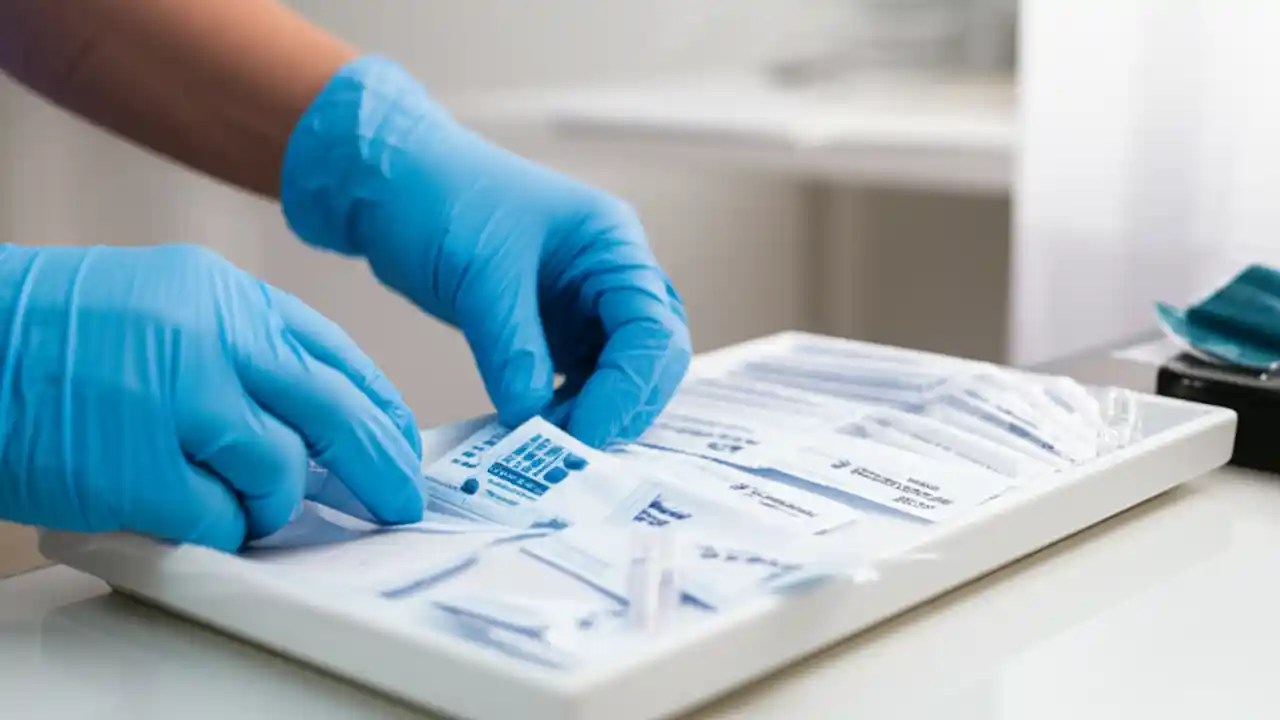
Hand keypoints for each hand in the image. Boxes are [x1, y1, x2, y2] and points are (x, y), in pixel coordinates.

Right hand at [0, 244, 423, 551]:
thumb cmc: (51, 337)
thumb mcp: (165, 310)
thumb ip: (244, 357)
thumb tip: (317, 426)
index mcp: (225, 297)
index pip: (335, 355)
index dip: (380, 408)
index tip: (400, 445)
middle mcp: (213, 337)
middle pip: (336, 412)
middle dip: (380, 466)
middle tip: (396, 501)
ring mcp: (179, 400)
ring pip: (282, 473)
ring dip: (271, 503)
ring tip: (231, 498)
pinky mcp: (141, 467)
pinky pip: (223, 519)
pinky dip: (219, 529)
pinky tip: (188, 512)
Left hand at [283, 57, 691, 446]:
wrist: (388, 183)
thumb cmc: (439, 197)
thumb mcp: (479, 273)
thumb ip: (511, 348)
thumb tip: (532, 420)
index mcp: (612, 247)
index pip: (651, 330)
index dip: (628, 389)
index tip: (585, 435)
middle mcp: (611, 278)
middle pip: (650, 359)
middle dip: (620, 407)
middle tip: (571, 450)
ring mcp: (584, 307)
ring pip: (617, 377)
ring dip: (592, 415)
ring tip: (546, 446)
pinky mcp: (552, 332)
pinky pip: (577, 383)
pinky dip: (563, 411)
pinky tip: (534, 431)